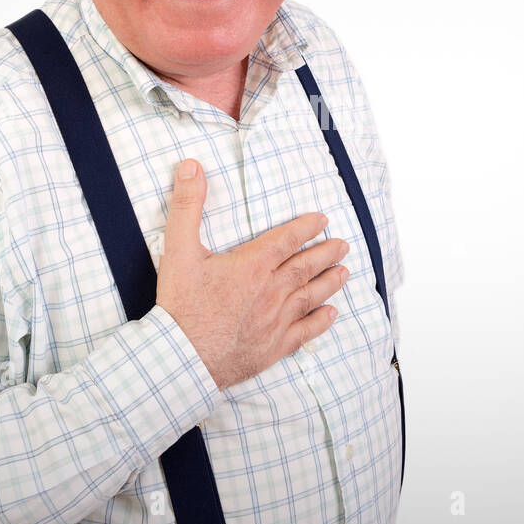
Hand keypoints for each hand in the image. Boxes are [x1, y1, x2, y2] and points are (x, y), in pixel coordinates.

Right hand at [155, 158, 348, 390]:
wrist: (181, 357)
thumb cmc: (180, 305)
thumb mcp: (178, 249)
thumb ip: (187, 205)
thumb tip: (191, 166)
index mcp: (252, 265)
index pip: (287, 239)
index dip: (306, 227)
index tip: (322, 220)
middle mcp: (271, 291)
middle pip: (306, 267)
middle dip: (325, 252)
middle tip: (343, 244)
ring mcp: (275, 321)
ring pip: (310, 296)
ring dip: (329, 282)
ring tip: (345, 271)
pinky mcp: (273, 348)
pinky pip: (304, 332)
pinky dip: (320, 322)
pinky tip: (331, 314)